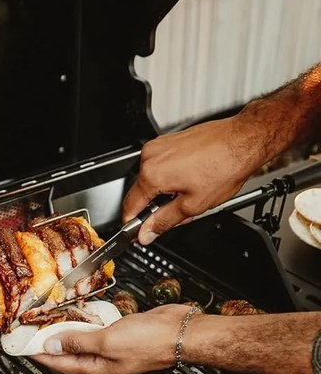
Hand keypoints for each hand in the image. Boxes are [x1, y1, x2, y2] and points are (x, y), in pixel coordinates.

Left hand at [31, 305, 187, 373]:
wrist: (179, 332)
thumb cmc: (150, 343)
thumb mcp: (106, 341)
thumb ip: (77, 342)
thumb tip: (51, 345)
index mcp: (94, 368)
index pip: (56, 363)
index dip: (36, 354)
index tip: (20, 345)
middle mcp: (100, 360)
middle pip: (65, 352)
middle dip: (46, 341)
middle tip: (30, 328)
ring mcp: (110, 347)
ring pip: (79, 339)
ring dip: (64, 328)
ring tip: (48, 317)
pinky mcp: (119, 332)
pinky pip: (95, 327)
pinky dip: (84, 319)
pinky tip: (78, 310)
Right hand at [122, 117, 262, 244]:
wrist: (243, 140)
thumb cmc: (225, 166)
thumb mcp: (193, 205)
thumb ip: (164, 222)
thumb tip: (146, 234)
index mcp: (152, 174)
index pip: (130, 206)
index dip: (133, 224)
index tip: (139, 232)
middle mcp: (150, 156)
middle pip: (141, 192)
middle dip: (156, 207)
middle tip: (179, 214)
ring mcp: (159, 145)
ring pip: (152, 179)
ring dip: (165, 191)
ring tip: (190, 192)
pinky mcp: (168, 140)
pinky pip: (161, 165)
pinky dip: (171, 176)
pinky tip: (191, 179)